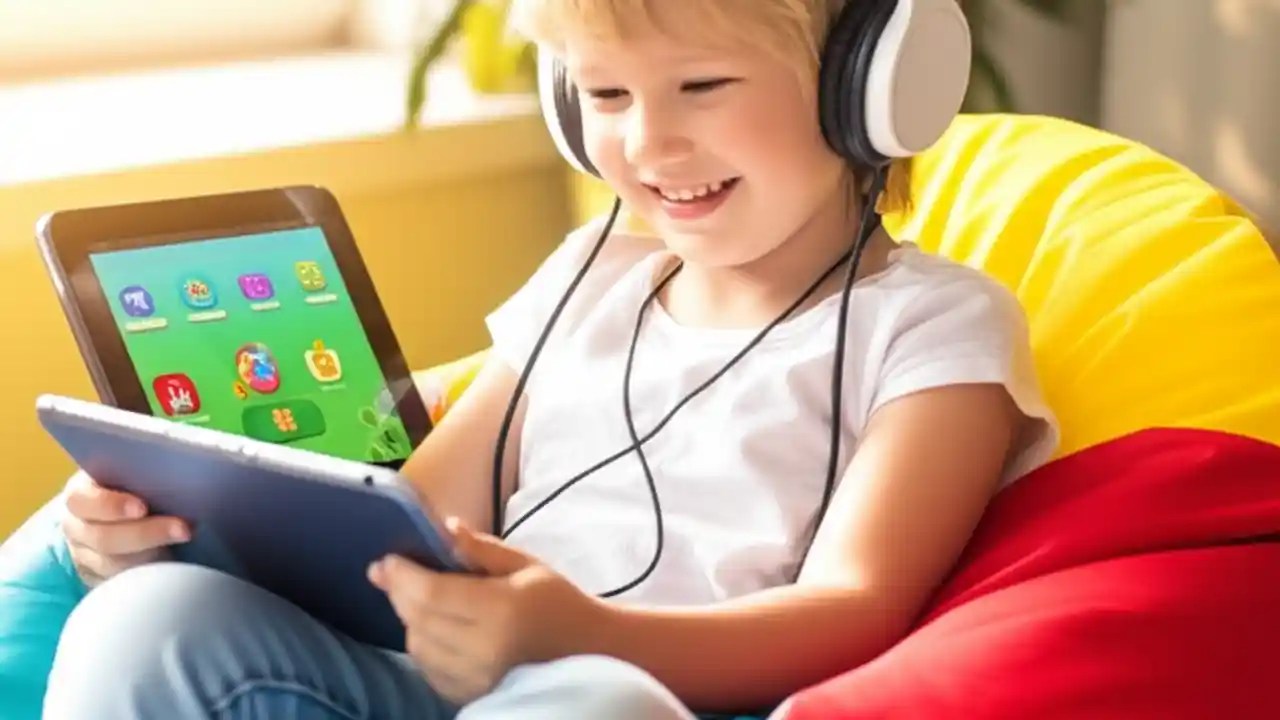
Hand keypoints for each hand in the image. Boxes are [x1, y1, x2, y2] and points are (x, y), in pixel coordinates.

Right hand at [61, 470, 190, 586]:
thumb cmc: (134, 486)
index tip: (142, 507)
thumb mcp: (132, 475)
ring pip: (113, 564)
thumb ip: (144, 473)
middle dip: (146, 534)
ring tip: (185, 543)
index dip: (111, 505)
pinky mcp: (99, 577)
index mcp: (79, 493)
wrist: (123, 513)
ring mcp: (85, 555)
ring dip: (153, 556)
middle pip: (103, 538)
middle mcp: (76, 526)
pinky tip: (174, 564)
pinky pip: (121, 582)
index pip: (82, 500)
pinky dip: (148, 574)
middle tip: (184, 529)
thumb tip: (177, 467)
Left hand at [368, 518, 606, 704]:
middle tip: (391, 573)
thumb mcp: (526, 565)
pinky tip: (431, 629)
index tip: (386, 561)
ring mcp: (478, 678)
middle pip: (419, 620)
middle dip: (399, 594)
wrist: (590, 651)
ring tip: (415, 600)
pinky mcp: (474, 694)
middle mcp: (485, 649)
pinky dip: (422, 647)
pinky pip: (429, 671)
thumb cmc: (558, 602)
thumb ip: (481, 549)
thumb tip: (444, 527)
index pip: (432, 594)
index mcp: (501, 610)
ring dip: (409, 620)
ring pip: (418, 648)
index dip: (402, 576)